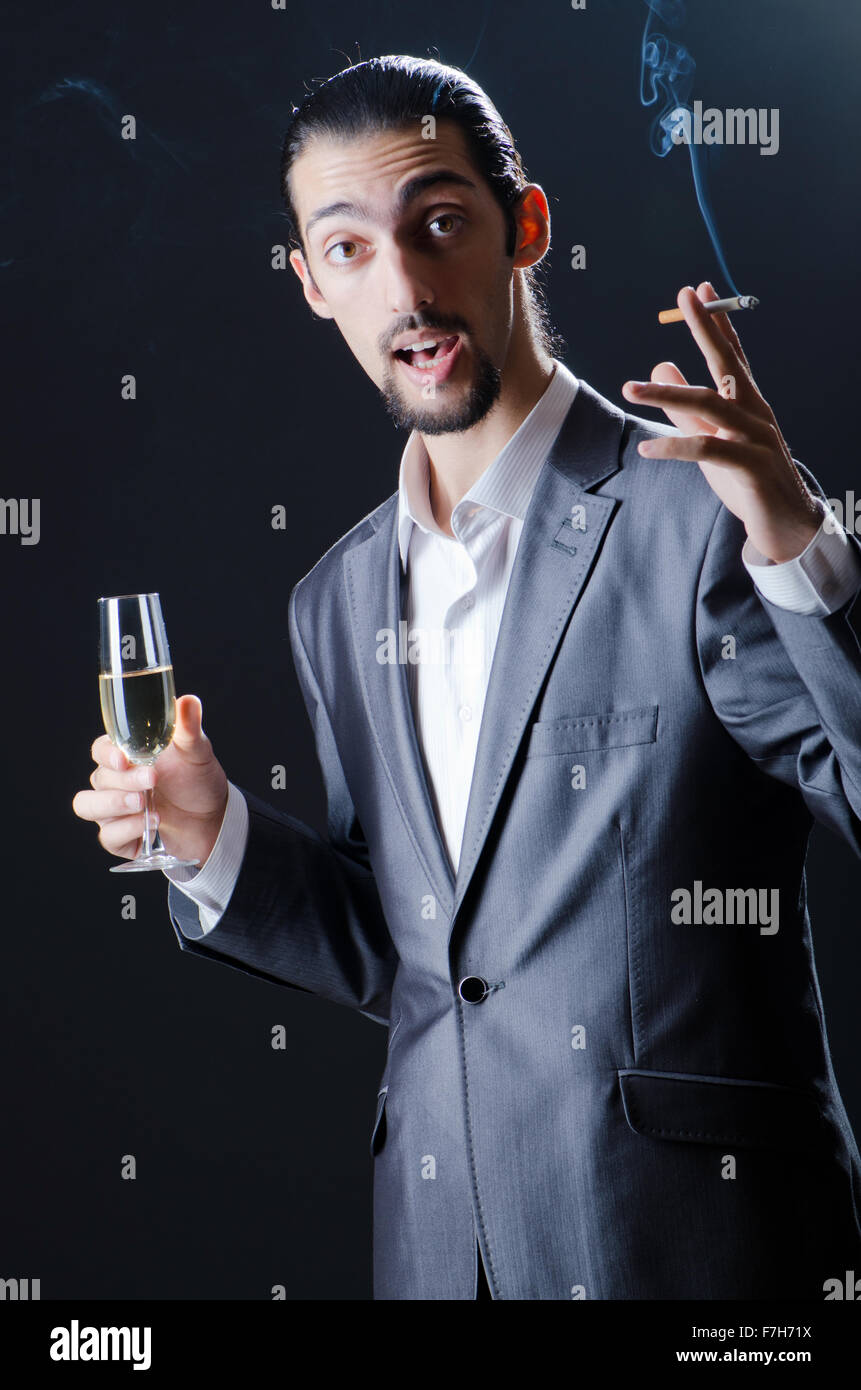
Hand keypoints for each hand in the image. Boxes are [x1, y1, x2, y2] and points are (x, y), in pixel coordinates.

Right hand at [72, 694, 228, 865]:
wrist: (214, 818)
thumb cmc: (197, 780)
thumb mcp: (197, 752)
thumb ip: (188, 728)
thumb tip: (189, 701)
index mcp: (126, 757)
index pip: (100, 750)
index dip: (105, 753)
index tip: (123, 759)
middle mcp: (114, 783)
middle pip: (98, 778)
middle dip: (124, 779)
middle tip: (152, 779)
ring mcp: (114, 811)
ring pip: (87, 806)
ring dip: (113, 803)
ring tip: (142, 802)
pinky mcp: (122, 838)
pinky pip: (108, 836)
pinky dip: (127, 829)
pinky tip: (151, 823)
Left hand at [621, 282, 822, 562]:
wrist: (784, 524)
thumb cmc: (747, 479)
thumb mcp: (711, 439)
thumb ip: (684, 408)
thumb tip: (659, 368)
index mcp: (747, 403)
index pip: (731, 355)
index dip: (715, 323)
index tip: (700, 289)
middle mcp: (754, 413)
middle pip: (725, 365)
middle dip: (705, 329)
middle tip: (684, 299)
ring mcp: (755, 438)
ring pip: (709, 406)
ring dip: (667, 396)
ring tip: (629, 390)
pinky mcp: (750, 467)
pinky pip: (708, 450)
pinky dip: (676, 447)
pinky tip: (647, 448)